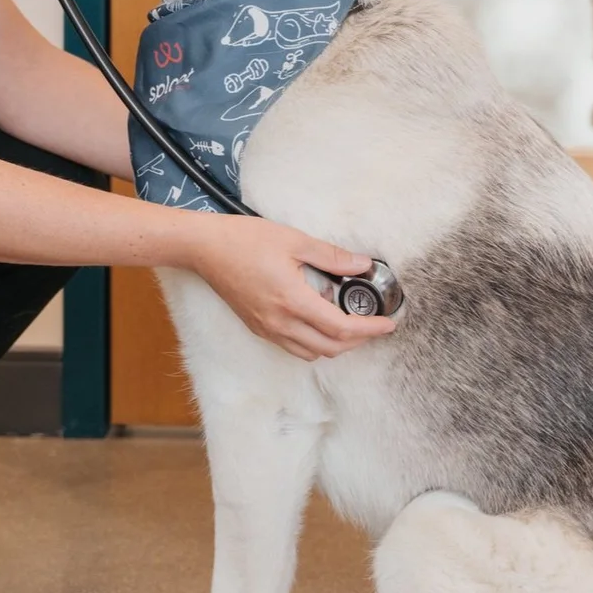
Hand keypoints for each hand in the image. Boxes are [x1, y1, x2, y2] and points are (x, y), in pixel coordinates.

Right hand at [188, 217, 396, 360]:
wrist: (204, 248)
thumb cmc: (244, 239)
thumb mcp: (293, 240)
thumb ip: (331, 256)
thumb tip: (361, 265)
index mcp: (292, 300)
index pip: (341, 328)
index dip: (369, 329)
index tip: (388, 323)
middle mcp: (280, 322)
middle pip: (330, 348)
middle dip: (358, 341)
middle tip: (373, 323)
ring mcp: (267, 328)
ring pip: (311, 353)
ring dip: (336, 345)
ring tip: (348, 323)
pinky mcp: (257, 326)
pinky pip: (293, 347)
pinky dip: (314, 342)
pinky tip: (319, 321)